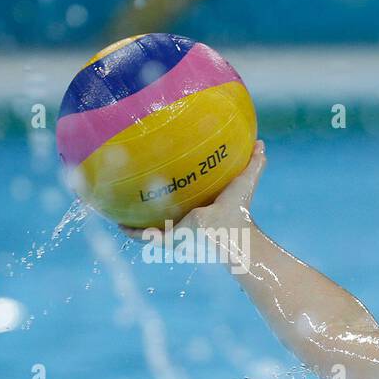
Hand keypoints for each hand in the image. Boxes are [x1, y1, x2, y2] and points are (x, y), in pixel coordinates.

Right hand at [119, 139, 266, 237]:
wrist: (232, 229)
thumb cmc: (240, 207)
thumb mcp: (245, 179)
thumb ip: (254, 161)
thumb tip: (261, 142)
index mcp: (200, 202)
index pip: (183, 192)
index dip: (172, 182)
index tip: (162, 169)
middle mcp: (186, 215)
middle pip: (163, 207)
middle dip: (150, 200)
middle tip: (134, 183)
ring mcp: (176, 227)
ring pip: (149, 223)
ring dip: (134, 218)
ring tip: (117, 207)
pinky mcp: (169, 236)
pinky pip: (145, 237)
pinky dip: (133, 232)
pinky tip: (119, 224)